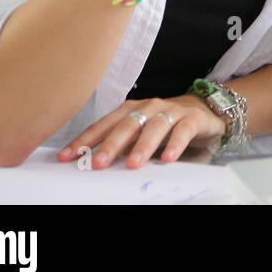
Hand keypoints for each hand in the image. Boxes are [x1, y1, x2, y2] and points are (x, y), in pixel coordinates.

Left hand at [56, 94, 226, 169]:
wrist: (204, 109)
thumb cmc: (166, 124)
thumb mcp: (141, 133)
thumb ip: (123, 145)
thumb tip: (94, 163)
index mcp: (131, 110)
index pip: (104, 124)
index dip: (85, 140)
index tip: (67, 157)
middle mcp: (149, 107)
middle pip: (127, 125)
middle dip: (111, 144)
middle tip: (99, 163)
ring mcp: (171, 111)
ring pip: (154, 126)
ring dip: (142, 145)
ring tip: (133, 164)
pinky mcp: (192, 118)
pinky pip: (183, 130)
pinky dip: (175, 143)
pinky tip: (168, 158)